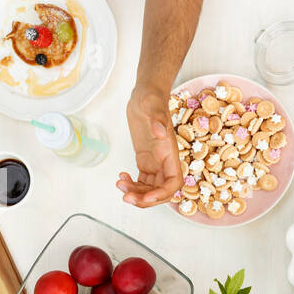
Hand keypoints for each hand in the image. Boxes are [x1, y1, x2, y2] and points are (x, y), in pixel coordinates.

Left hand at [118, 86, 180, 206]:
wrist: (145, 94)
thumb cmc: (152, 98)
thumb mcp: (153, 105)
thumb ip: (158, 118)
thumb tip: (160, 132)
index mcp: (170, 152)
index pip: (173, 182)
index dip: (162, 194)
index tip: (146, 197)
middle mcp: (165, 161)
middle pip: (161, 191)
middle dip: (145, 199)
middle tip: (127, 198)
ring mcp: (155, 162)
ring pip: (150, 189)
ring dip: (136, 194)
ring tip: (120, 185)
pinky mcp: (146, 160)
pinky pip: (142, 181)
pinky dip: (132, 185)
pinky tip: (121, 178)